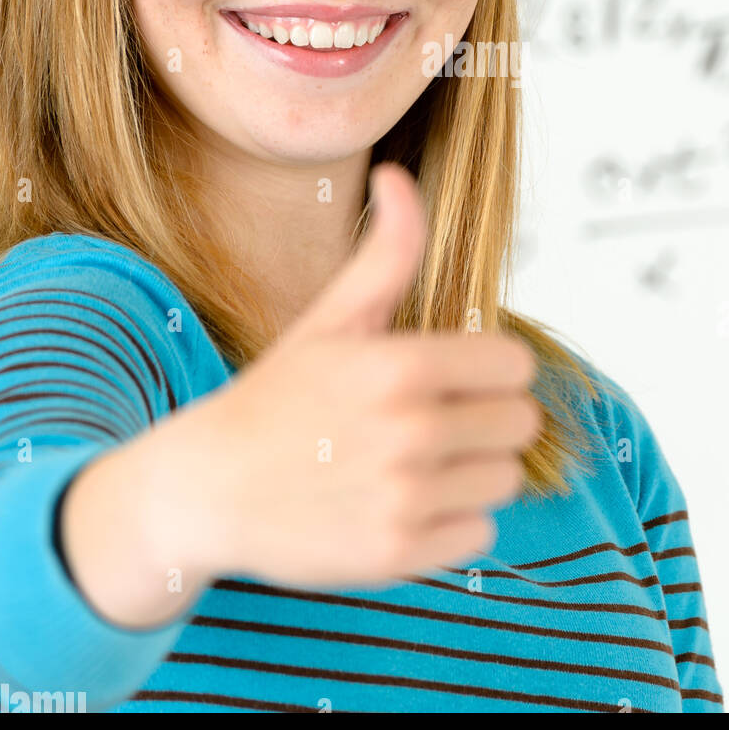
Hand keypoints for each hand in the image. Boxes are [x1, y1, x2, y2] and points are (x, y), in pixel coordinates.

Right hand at [197, 162, 541, 588]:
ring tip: (418, 464)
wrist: (207, 488)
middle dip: (488, 419)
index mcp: (400, 366)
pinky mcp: (399, 555)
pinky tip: (405, 505)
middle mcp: (409, 433)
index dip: (491, 368)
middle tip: (437, 421)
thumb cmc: (278, 395)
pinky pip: (480, 534)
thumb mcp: (331, 316)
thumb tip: (398, 174)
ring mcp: (405, 498)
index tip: (457, 376)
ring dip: (473, 472)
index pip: (516, 364)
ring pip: (506, 478)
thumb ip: (386, 250)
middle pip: (521, 423)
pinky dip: (453, 523)